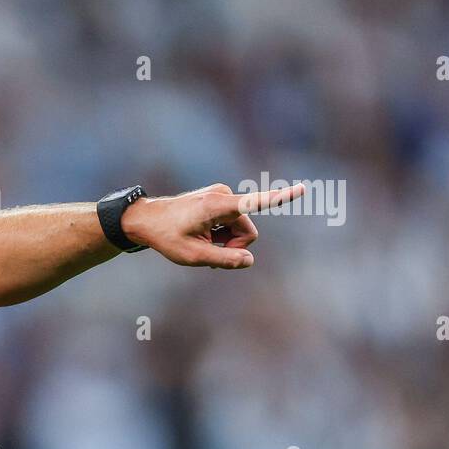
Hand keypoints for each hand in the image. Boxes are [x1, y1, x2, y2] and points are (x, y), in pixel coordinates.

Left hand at [121, 182, 305, 268]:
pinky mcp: (220, 199)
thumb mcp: (192, 256)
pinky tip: (204, 237)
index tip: (302, 189)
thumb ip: (224, 260)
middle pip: (248, 231)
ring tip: (202, 243)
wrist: (146, 219)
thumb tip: (249, 260)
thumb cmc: (166, 237)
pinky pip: (232, 223)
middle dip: (234, 246)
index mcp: (218, 206)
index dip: (280, 198)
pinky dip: (222, 234)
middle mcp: (223, 195)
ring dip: (226, 241)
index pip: (255, 202)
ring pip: (240, 229)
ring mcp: (222, 196)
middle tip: (208, 254)